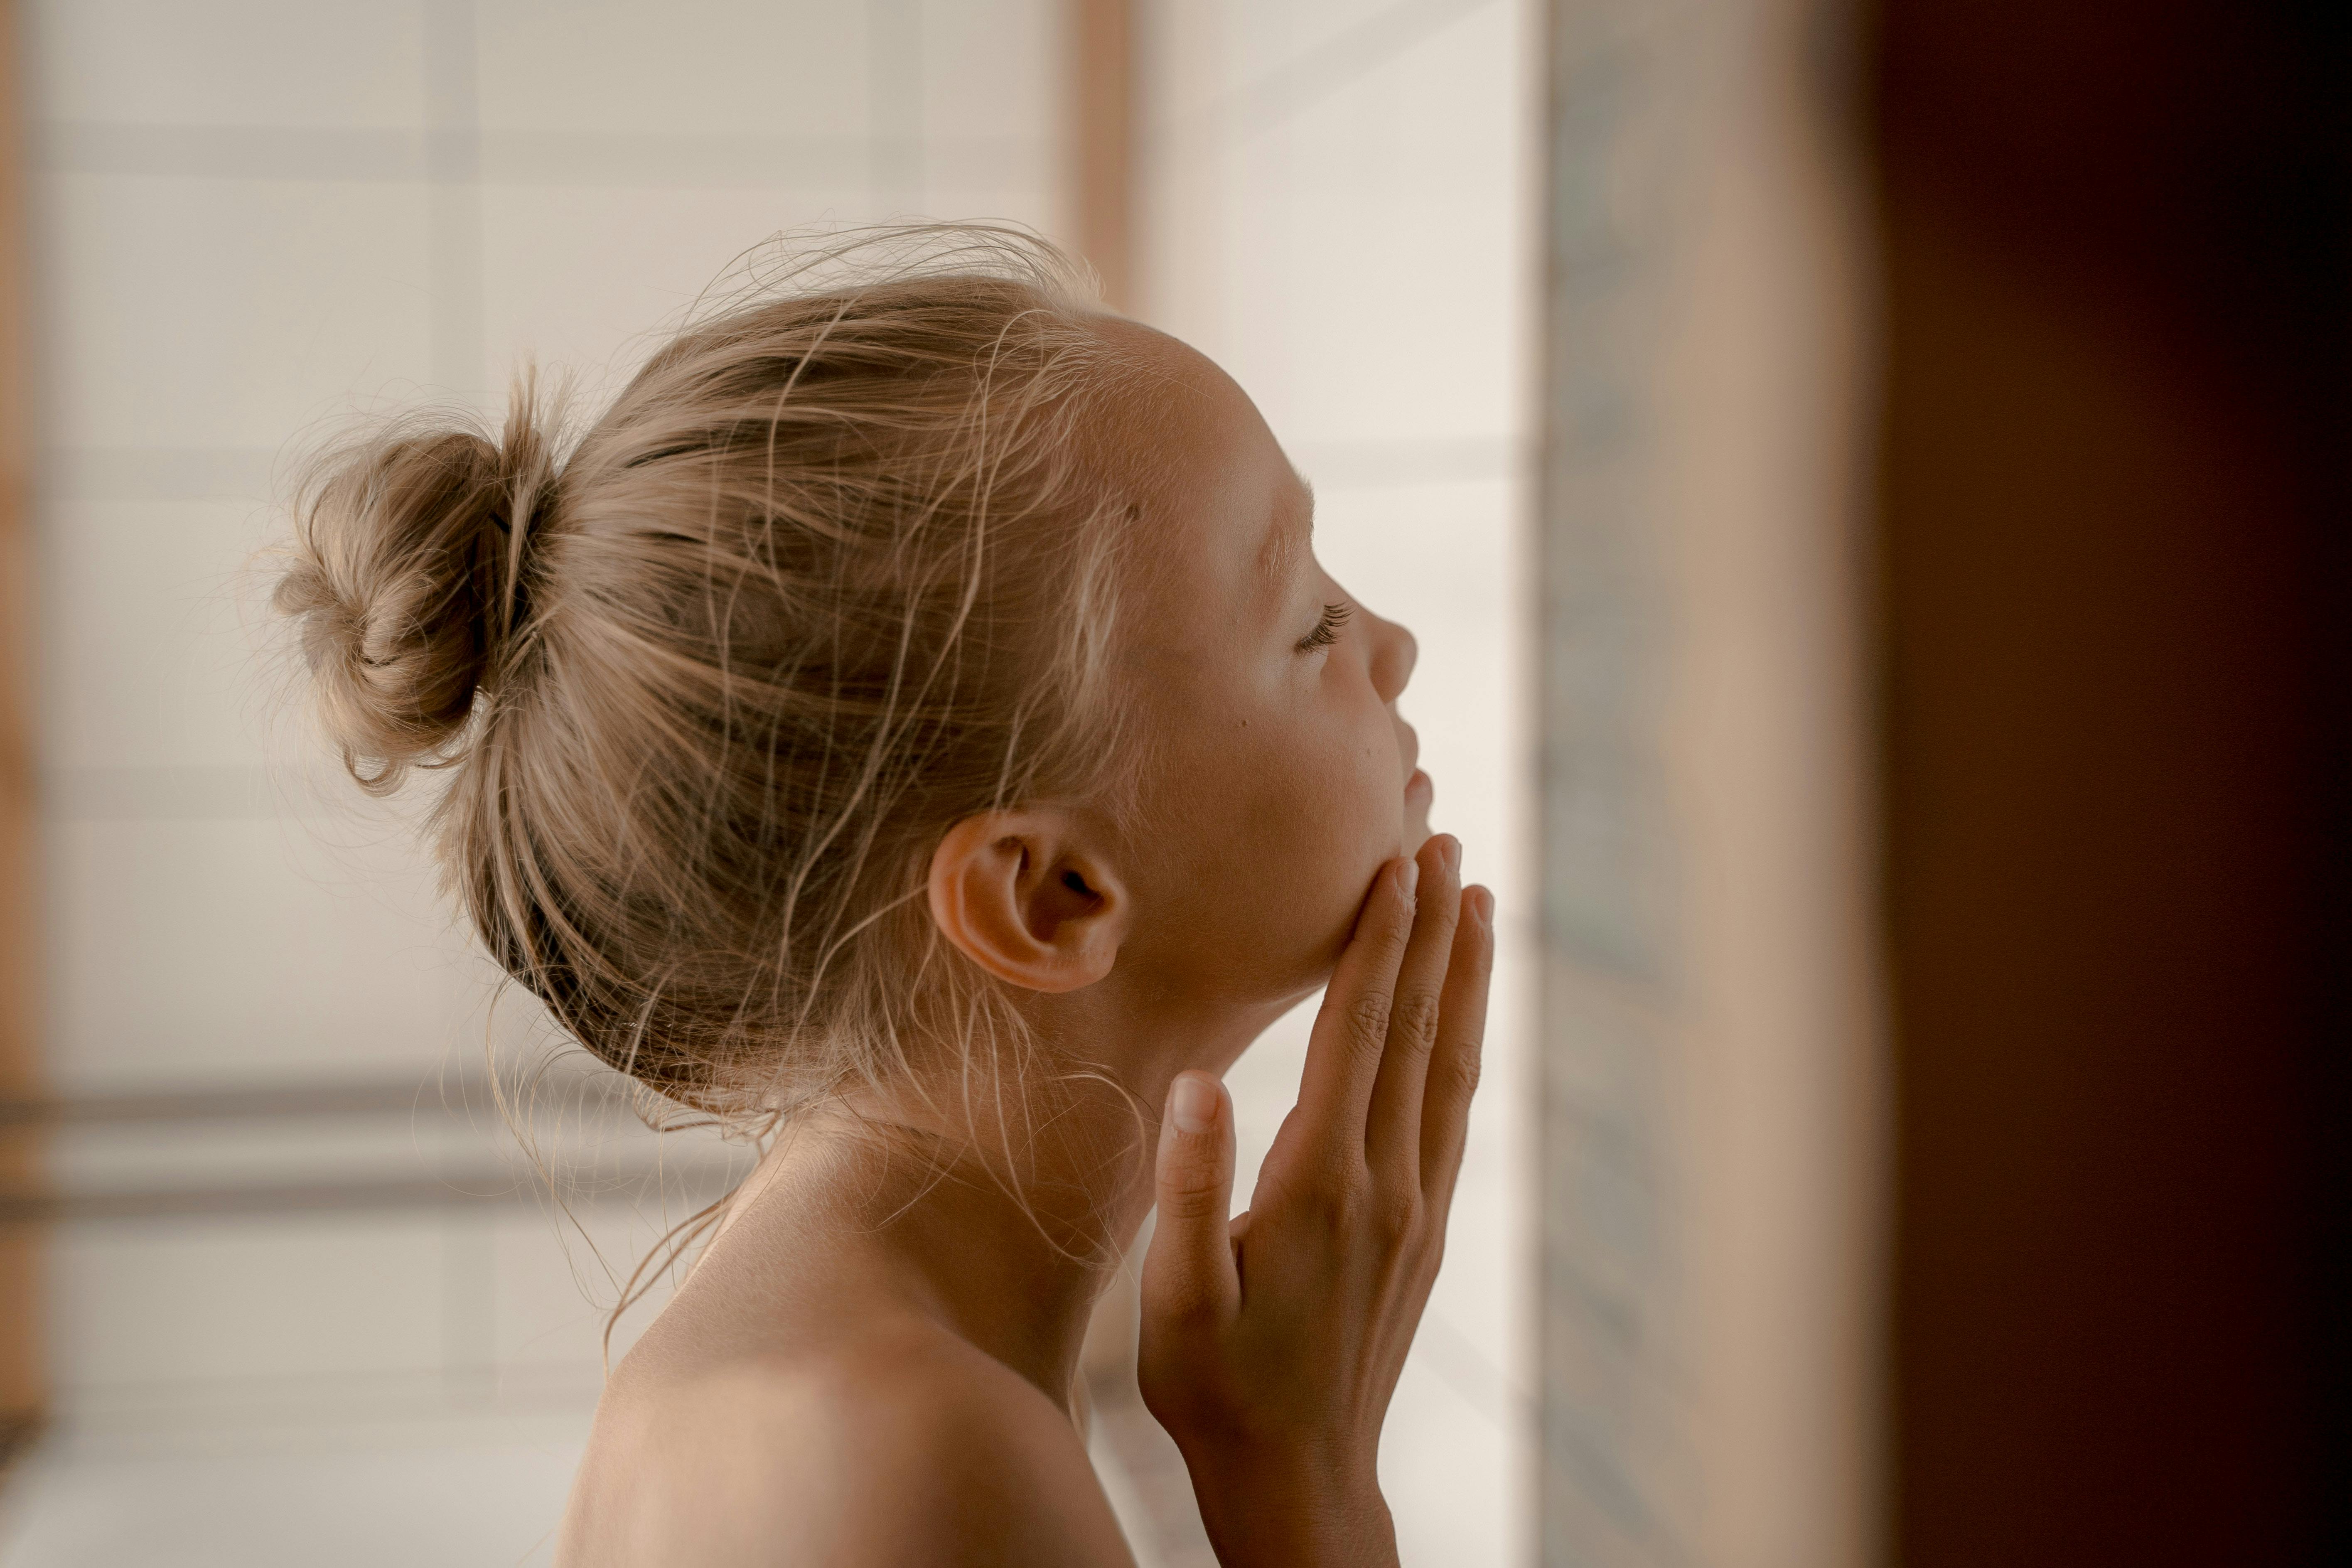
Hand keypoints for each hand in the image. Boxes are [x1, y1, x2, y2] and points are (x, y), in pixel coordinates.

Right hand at [1136, 834, 1493, 1567]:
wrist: (1300, 1476)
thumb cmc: (1219, 1387)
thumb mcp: (1177, 1299)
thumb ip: (1189, 1191)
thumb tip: (1200, 1082)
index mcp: (1323, 1184)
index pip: (1362, 1034)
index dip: (1381, 943)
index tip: (1401, 862)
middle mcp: (1388, 1184)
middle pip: (1421, 1030)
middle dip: (1434, 931)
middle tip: (1449, 841)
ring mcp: (1418, 1205)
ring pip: (1452, 1064)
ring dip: (1463, 976)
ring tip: (1474, 900)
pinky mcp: (1426, 1227)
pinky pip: (1455, 1108)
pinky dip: (1463, 1040)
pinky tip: (1461, 1012)